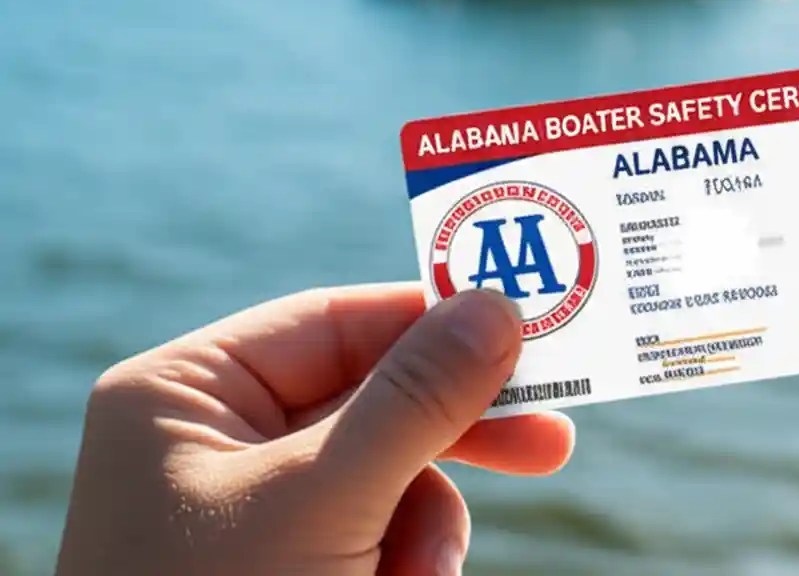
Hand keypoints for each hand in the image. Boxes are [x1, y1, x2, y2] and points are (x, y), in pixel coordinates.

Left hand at [55, 286, 572, 575]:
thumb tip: (496, 307)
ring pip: (393, 474)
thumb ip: (415, 400)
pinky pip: (383, 532)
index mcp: (186, 393)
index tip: (526, 334)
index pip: (337, 323)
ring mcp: (255, 507)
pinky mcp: (293, 561)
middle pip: (373, 397)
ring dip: (425, 528)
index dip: (434, 322)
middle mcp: (218, 439)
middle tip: (552, 443)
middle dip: (454, 436)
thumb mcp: (321, 499)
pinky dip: (408, 563)